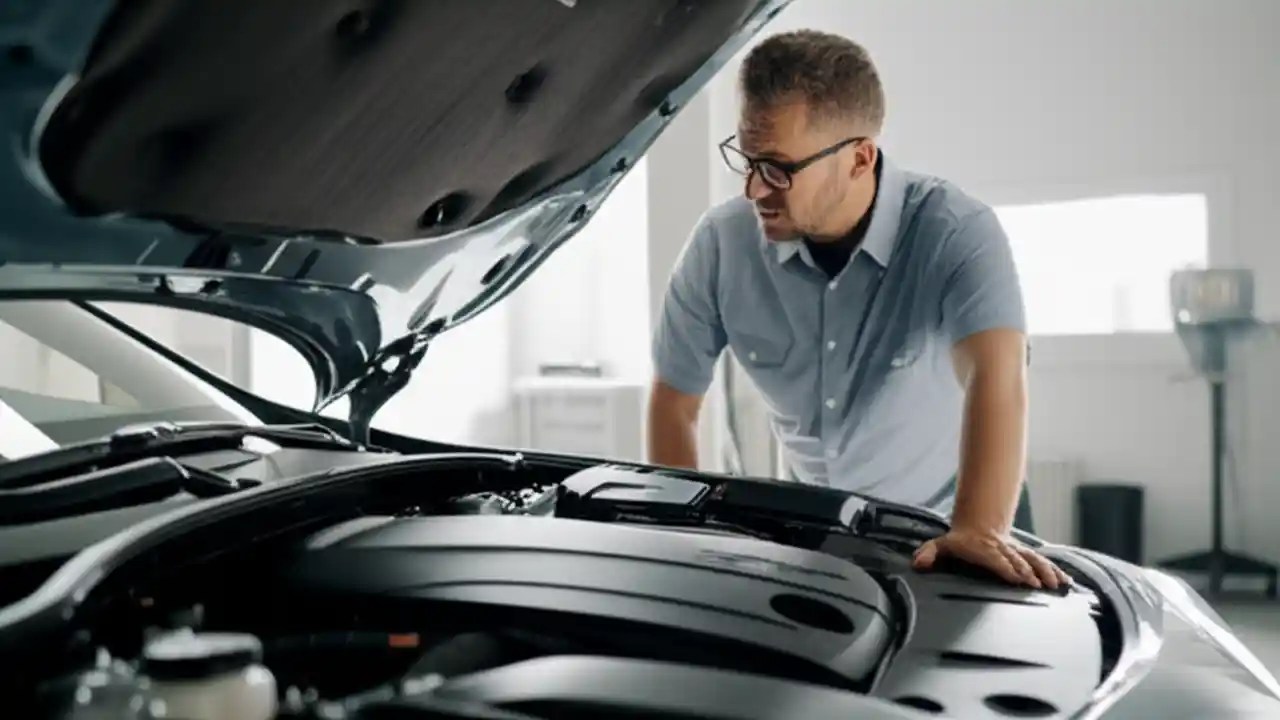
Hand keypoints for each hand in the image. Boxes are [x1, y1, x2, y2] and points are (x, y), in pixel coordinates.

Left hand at [912, 527, 1070, 589]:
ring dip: (1045, 571)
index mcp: (983, 549)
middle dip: (1027, 571)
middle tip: (1037, 585)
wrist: (979, 525)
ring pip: (1034, 559)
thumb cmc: (959, 542)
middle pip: (1017, 560)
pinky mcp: (1026, 555)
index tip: (1016, 577)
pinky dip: (1055, 571)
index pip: (995, 558)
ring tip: (1057, 584)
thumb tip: (917, 562)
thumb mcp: (941, 544)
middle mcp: (1003, 550)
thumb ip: (929, 552)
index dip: (1006, 567)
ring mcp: (1016, 552)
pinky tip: (1067, 582)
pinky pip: (1043, 562)